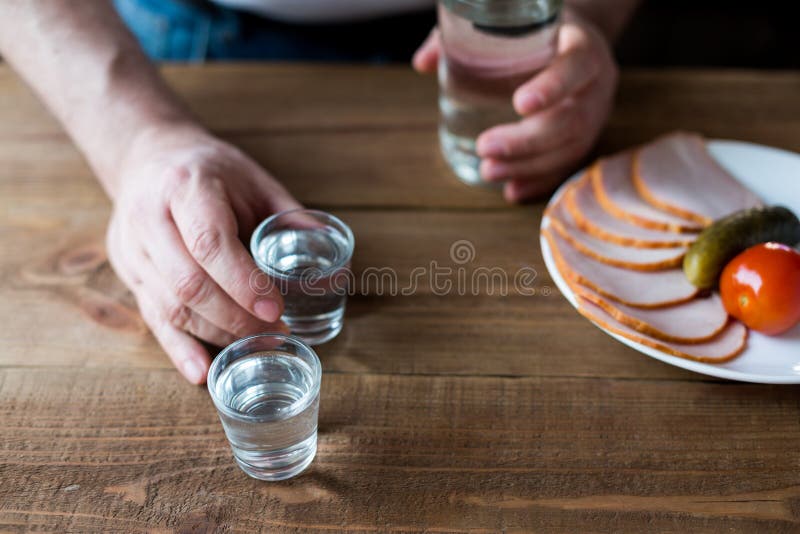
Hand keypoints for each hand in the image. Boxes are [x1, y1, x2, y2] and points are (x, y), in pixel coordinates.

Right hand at [106, 125, 300, 383]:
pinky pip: (151, 317)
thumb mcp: (253, 178)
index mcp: (187, 186)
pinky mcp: (127, 270)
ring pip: (169, 306)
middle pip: (188, 282)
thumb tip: (333, 254)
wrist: (147, 155)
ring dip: (215, 333)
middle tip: (274, 331)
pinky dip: (179, 347)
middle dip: (234, 316)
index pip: (209, 242)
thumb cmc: (210, 168)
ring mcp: (132, 247)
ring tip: (253, 343)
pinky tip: (202, 371)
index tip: (275, 308)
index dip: (243, 282)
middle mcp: (150, 217)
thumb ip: (289, 215)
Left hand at [413, 10, 617, 202]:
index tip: (519, 104)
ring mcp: (595, 115)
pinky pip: (568, 166)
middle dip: (526, 141)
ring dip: (528, 166)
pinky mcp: (588, 138)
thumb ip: (465, 38)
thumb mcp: (509, 26)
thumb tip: (423, 63)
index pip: (575, 67)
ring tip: (488, 171)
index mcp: (582, 47)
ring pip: (570, 148)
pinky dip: (539, 181)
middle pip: (570, 120)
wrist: (575, 44)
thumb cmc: (534, 34)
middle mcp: (595, 84)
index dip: (552, 87)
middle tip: (485, 148)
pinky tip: (512, 190)